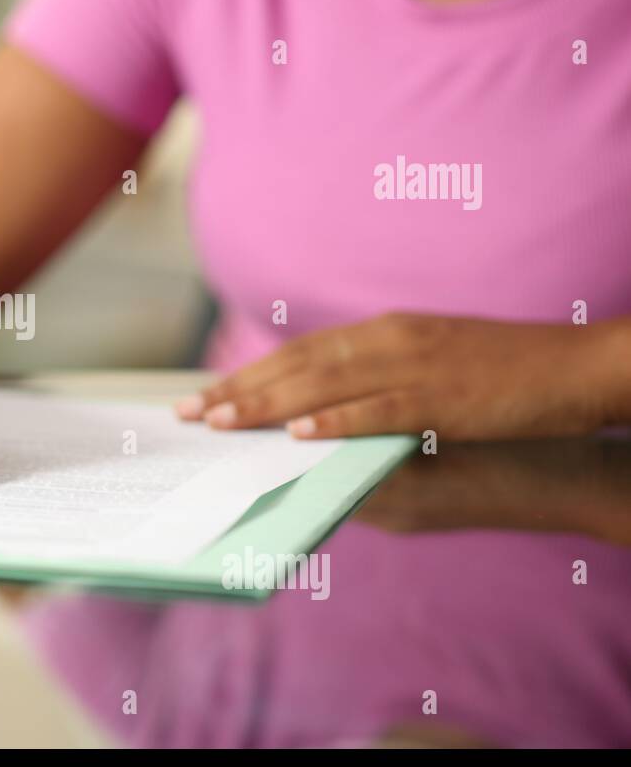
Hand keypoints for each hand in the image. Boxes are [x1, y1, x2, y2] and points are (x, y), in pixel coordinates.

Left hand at [176, 313, 628, 439]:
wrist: (579, 367)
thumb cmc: (507, 371)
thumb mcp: (433, 363)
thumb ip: (380, 381)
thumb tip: (330, 408)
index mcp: (386, 332)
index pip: (300, 352)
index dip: (249, 372)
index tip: (205, 391)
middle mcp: (390, 340)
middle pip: (296, 364)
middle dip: (237, 389)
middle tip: (187, 411)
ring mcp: (415, 366)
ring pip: (322, 384)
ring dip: (266, 403)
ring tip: (218, 421)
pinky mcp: (443, 396)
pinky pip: (378, 410)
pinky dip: (336, 420)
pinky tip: (297, 435)